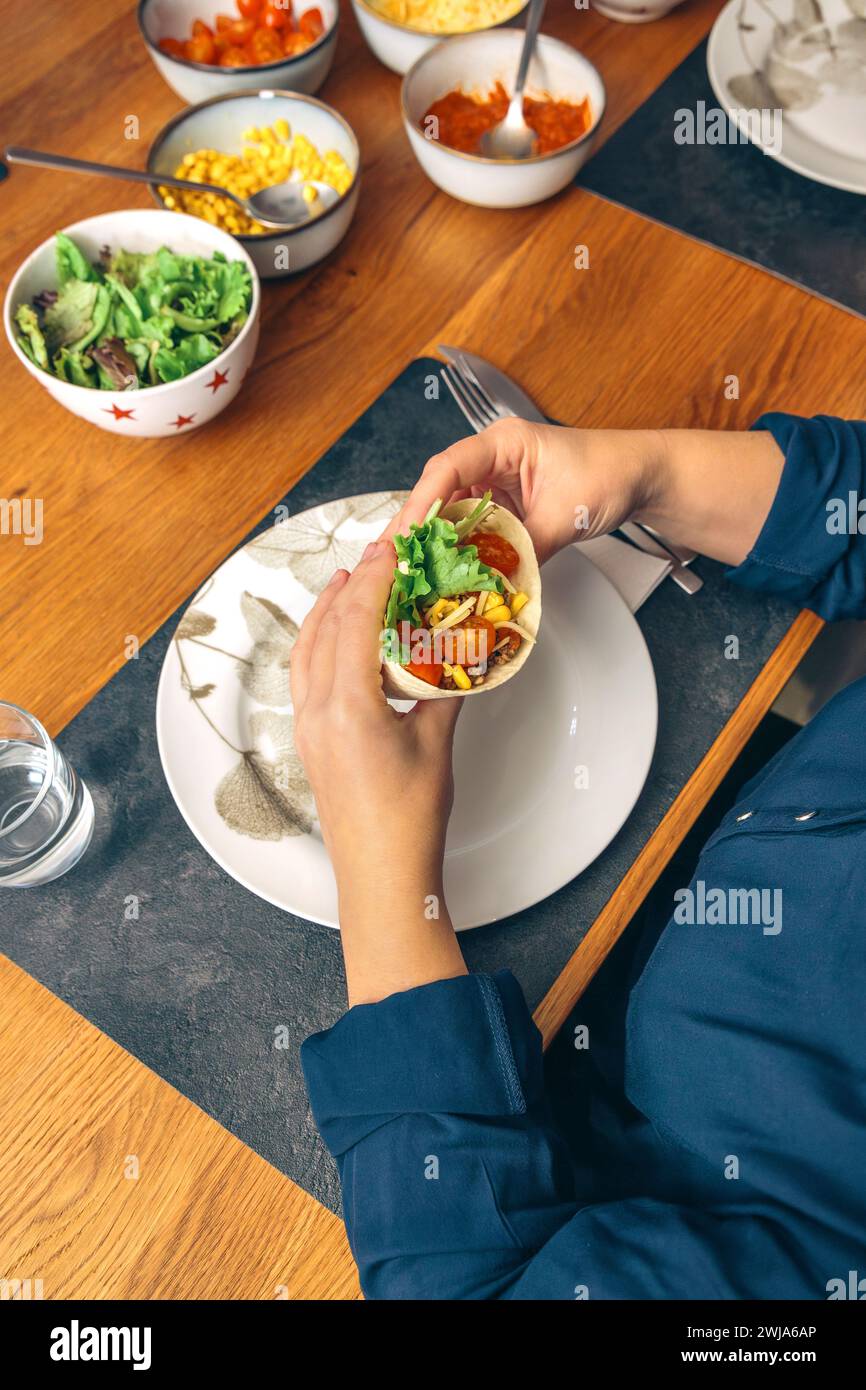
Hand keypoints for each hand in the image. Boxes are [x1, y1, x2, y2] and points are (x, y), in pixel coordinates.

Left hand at [290, 539, 466, 1005]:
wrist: (381, 877)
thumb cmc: (409, 820)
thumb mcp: (435, 745)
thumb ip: (442, 694)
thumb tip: (455, 660)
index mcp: (349, 706)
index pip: (357, 621)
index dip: (376, 578)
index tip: (392, 546)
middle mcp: (317, 711)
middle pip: (326, 629)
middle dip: (350, 586)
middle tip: (377, 556)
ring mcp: (307, 727)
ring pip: (307, 651)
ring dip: (327, 612)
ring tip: (350, 583)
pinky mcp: (309, 742)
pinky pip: (305, 677)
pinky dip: (319, 645)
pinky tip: (338, 640)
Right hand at [391, 417, 664, 564]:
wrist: (641, 476)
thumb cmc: (610, 473)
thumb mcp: (565, 515)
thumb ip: (528, 548)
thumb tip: (495, 584)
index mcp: (504, 443)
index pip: (449, 467)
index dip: (424, 501)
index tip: (409, 533)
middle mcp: (492, 459)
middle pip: (440, 489)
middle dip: (416, 525)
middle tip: (393, 560)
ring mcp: (497, 482)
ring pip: (452, 510)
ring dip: (434, 540)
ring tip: (411, 570)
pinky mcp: (505, 504)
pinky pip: (473, 525)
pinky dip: (460, 548)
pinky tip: (446, 570)